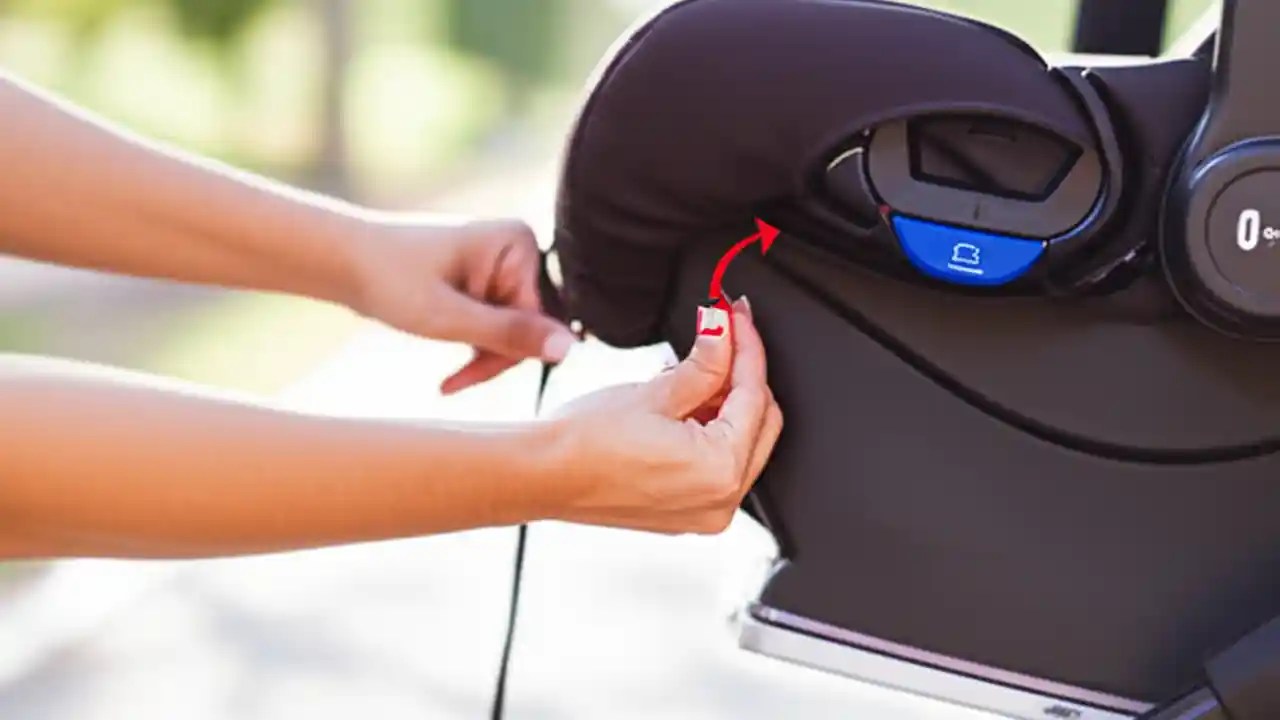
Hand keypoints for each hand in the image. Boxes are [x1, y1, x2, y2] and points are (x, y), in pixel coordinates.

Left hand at [351, 216, 576, 394]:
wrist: (340, 260)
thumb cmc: (389, 279)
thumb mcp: (449, 317)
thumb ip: (511, 334)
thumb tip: (571, 348)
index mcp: (520, 242)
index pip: (541, 317)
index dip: (510, 354)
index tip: (466, 378)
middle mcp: (519, 246)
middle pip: (532, 325)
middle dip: (495, 355)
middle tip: (453, 382)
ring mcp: (503, 262)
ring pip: (516, 330)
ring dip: (484, 355)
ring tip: (449, 377)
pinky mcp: (487, 278)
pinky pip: (500, 324)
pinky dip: (478, 346)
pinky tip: (452, 366)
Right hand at [544, 298, 782, 533]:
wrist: (540, 475)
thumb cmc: (583, 443)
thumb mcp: (654, 392)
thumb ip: (705, 362)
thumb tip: (726, 333)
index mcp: (720, 471)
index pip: (754, 396)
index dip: (747, 347)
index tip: (737, 317)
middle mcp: (721, 502)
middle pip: (759, 422)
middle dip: (742, 374)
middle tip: (724, 334)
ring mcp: (705, 512)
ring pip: (741, 443)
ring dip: (726, 401)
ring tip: (696, 366)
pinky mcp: (686, 512)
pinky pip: (717, 465)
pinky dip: (710, 430)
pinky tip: (686, 400)